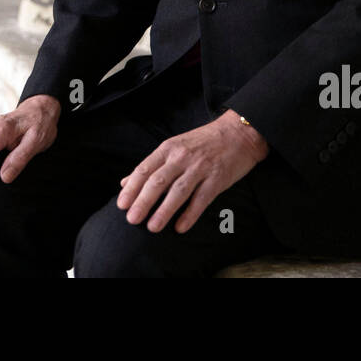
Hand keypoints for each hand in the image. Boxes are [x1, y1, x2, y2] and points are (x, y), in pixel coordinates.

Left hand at [116, 110, 268, 233]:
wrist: (239, 133)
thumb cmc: (203, 142)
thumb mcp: (174, 146)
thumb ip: (151, 165)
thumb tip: (125, 182)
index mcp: (169, 148)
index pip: (145, 169)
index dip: (132, 187)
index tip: (121, 205)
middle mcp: (182, 157)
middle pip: (158, 181)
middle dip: (143, 201)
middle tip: (132, 219)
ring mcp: (200, 168)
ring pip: (178, 191)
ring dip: (164, 210)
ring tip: (153, 227)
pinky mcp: (218, 178)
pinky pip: (202, 199)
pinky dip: (190, 214)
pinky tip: (180, 227)